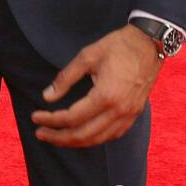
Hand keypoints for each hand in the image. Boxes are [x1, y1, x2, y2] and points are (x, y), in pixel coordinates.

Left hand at [30, 25, 160, 147]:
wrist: (149, 43)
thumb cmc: (118, 46)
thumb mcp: (87, 56)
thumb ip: (65, 78)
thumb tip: (47, 96)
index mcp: (105, 96)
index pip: (72, 117)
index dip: (51, 120)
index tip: (35, 117)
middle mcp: (118, 111)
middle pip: (83, 135)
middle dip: (58, 137)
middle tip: (40, 133)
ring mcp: (129, 115)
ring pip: (98, 139)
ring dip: (75, 142)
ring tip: (56, 137)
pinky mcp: (134, 114)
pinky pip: (112, 135)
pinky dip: (94, 138)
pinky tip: (82, 135)